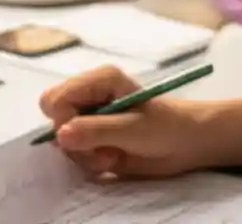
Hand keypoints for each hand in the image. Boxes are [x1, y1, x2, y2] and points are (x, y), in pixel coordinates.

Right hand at [38, 65, 217, 178]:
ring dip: (84, 154)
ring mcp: (90, 117)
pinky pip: (74, 153)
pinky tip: (111, 159)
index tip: (83, 137)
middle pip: (54, 119)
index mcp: (99, 80)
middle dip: (73, 141)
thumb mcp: (132, 129)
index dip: (63, 121)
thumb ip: (96, 130)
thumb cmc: (167, 127)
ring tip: (112, 154)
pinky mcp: (94, 137)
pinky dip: (89, 161)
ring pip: (61, 140)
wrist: (187, 143)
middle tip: (100, 148)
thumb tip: (60, 134)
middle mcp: (90, 95)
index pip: (55, 99)